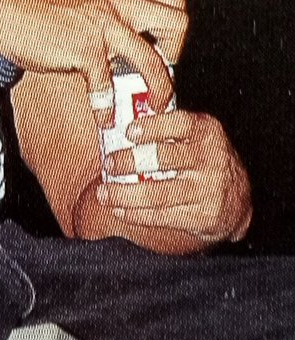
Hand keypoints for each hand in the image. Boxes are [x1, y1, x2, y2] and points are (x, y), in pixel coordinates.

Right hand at [1, 0, 187, 124]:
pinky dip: (106, 105)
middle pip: (177, 22)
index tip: (162, 49)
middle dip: (176, 53)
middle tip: (161, 73)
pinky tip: (101, 114)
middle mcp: (118, 3)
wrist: (2, 7)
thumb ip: (107, 13)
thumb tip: (121, 44)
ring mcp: (104, 26)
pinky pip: (108, 84)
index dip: (174, 28)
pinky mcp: (85, 49)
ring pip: (153, 59)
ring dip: (158, 89)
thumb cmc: (34, 6)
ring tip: (151, 107)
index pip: (171, 0)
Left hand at [97, 110, 251, 243]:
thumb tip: (118, 122)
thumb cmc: (202, 159)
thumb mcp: (194, 136)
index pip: (179, 123)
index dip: (152, 127)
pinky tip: (119, 209)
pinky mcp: (203, 216)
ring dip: (124, 194)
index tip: (128, 132)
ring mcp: (208, 189)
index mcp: (206, 131)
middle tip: (109, 164)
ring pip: (157, 193)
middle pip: (162, 159)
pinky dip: (135, 213)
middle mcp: (211, 158)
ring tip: (103, 193)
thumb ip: (166, 129)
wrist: (237, 199)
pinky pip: (161, 216)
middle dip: (128, 162)